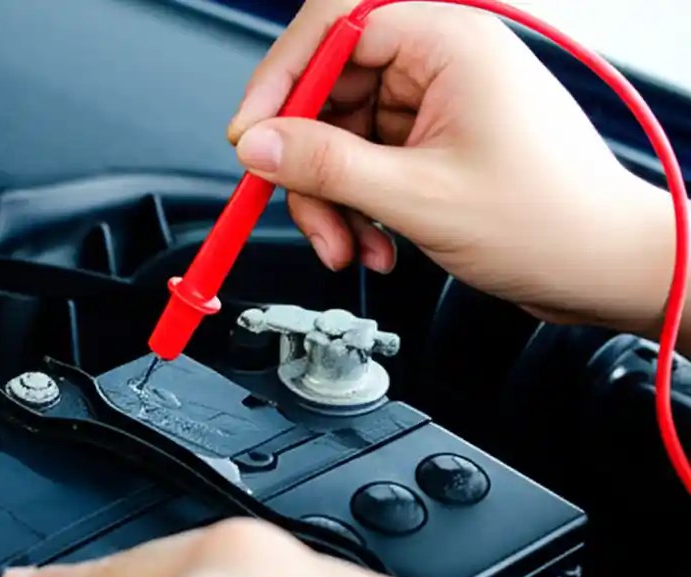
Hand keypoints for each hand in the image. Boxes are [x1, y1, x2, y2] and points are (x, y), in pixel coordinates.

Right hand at [227, 0, 676, 339]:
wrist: (604, 267)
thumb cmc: (551, 221)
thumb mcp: (417, 196)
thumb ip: (327, 165)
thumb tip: (260, 145)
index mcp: (449, 43)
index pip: (334, 28)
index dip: (283, 79)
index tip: (253, 134)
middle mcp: (441, 61)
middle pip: (330, 90)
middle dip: (308, 161)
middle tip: (299, 207)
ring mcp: (436, 102)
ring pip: (340, 134)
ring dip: (331, 196)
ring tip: (348, 243)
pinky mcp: (432, 141)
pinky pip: (364, 161)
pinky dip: (355, 205)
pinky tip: (372, 240)